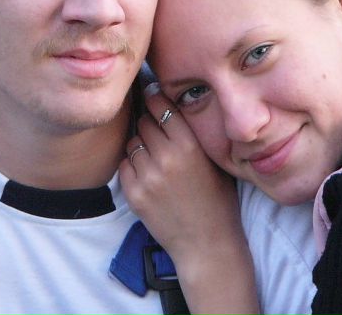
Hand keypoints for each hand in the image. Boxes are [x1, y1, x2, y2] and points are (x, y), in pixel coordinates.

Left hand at [119, 82, 239, 259]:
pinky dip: (132, 166)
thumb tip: (170, 103)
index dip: (156, 99)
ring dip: (140, 146)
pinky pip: (124, 165)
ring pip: (132, 143)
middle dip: (149, 124)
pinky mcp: (134, 195)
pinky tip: (148, 175)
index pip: (161, 106)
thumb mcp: (214, 160)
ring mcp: (147, 177)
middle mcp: (167, 158)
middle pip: (144, 122)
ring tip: (155, 159)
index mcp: (190, 146)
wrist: (207, 244)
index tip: (154, 97)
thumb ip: (192, 133)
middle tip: (158, 134)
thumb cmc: (217, 200)